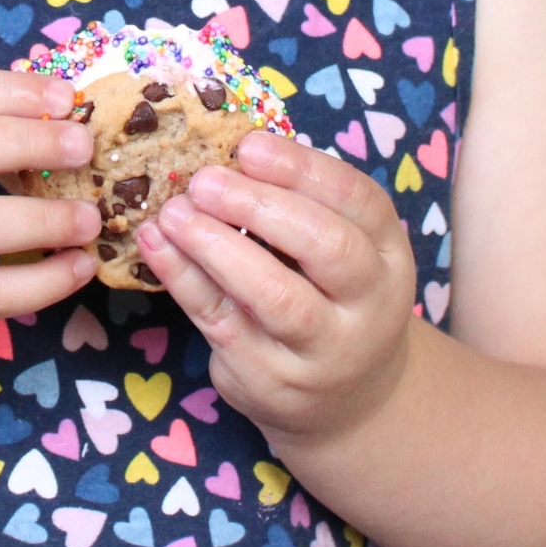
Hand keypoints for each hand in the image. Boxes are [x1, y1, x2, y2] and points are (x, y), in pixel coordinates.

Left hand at [135, 130, 415, 447]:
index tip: (248, 146)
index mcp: (388, 254)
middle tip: (204, 180)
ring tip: (173, 213)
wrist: (348, 401)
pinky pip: (223, 323)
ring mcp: (323, 351)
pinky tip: (156, 245)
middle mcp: (370, 305)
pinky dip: (184, 279)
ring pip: (276, 297)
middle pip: (328, 248)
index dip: (302, 168)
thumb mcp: (341, 248)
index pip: (359, 200)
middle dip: (261, 206)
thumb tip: (228, 148)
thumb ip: (299, 202)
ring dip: (218, 247)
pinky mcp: (272, 381)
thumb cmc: (330, 296)